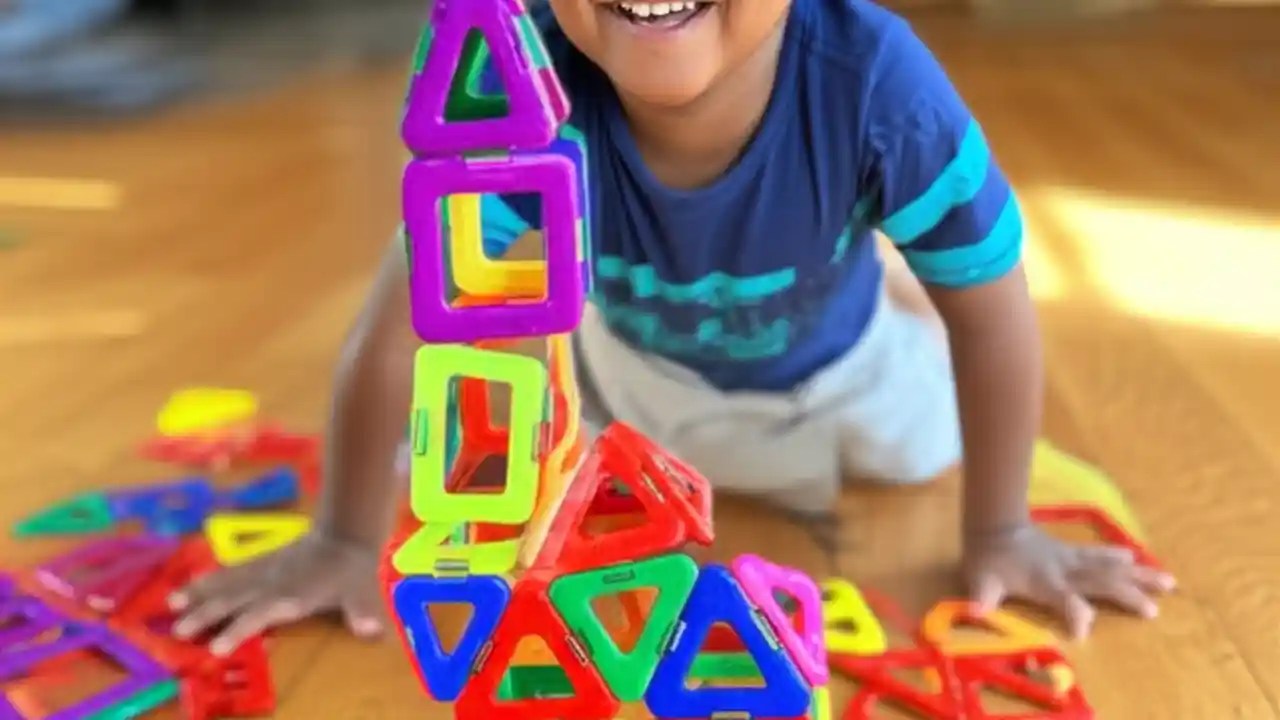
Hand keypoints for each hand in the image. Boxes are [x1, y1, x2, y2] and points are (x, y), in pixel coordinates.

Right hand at [168, 531, 385, 656]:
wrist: (345, 533)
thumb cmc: (351, 569)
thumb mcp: (361, 591)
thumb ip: (363, 612)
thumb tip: (373, 632)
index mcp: (292, 595)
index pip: (260, 615)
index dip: (239, 631)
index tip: (217, 647)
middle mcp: (271, 583)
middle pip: (234, 600)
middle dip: (207, 615)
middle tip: (180, 630)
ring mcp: (263, 570)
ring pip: (226, 583)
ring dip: (200, 593)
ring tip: (172, 605)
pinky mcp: (260, 561)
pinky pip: (230, 570)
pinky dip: (208, 578)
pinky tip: (189, 585)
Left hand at [963, 523, 1176, 638]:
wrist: (993, 528)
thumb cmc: (989, 561)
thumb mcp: (981, 580)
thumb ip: (982, 597)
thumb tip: (975, 611)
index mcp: (1044, 582)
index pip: (1064, 600)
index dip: (1075, 614)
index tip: (1084, 633)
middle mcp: (1064, 571)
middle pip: (1100, 582)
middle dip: (1126, 595)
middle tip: (1154, 610)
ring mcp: (1073, 560)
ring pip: (1110, 567)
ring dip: (1138, 575)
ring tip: (1169, 582)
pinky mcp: (1076, 553)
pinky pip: (1102, 555)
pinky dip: (1121, 558)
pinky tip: (1141, 561)